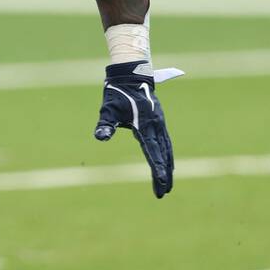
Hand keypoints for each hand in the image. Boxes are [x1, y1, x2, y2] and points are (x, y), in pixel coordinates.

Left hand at [94, 61, 174, 198]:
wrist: (131, 76)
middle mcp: (156, 126)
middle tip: (164, 193)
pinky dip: (168, 156)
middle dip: (164, 175)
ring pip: (168, 150)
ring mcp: (160, 124)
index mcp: (145, 125)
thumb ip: (105, 124)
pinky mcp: (159, 122)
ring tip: (168, 185)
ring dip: (169, 167)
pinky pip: (166, 143)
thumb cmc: (117, 94)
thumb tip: (100, 136)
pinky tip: (168, 165)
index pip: (152, 151)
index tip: (162, 182)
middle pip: (164, 155)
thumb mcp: (108, 109)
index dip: (157, 168)